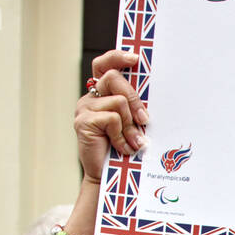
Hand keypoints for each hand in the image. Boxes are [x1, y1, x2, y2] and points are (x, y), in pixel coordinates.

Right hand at [74, 49, 146, 184]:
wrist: (110, 177)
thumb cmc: (125, 149)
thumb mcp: (132, 124)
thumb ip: (135, 108)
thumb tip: (151, 101)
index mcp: (102, 94)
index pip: (104, 65)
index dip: (117, 57)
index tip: (135, 58)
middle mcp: (91, 98)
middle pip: (113, 78)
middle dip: (134, 98)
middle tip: (145, 119)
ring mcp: (84, 109)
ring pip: (118, 102)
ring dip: (130, 125)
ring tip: (133, 142)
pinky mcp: (83, 122)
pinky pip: (112, 119)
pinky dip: (121, 135)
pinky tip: (122, 148)